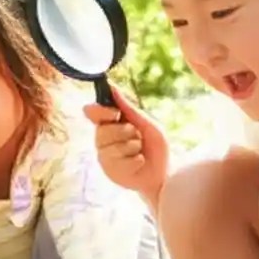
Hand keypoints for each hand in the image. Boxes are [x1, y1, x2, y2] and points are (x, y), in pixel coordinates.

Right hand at [83, 83, 169, 208]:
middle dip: (125, 132)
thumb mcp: (146, 123)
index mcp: (110, 123)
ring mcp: (105, 156)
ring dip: (132, 147)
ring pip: (112, 147)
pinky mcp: (110, 172)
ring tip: (139, 151)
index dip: (100, 111)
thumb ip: (128, 108)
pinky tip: (140, 163)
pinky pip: (121, 162)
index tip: (115, 113)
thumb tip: (112, 86)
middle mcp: (103, 139)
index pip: (93, 112)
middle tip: (137, 136)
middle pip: (103, 130)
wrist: (165, 172)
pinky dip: (136, 161)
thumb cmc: (155, 147)